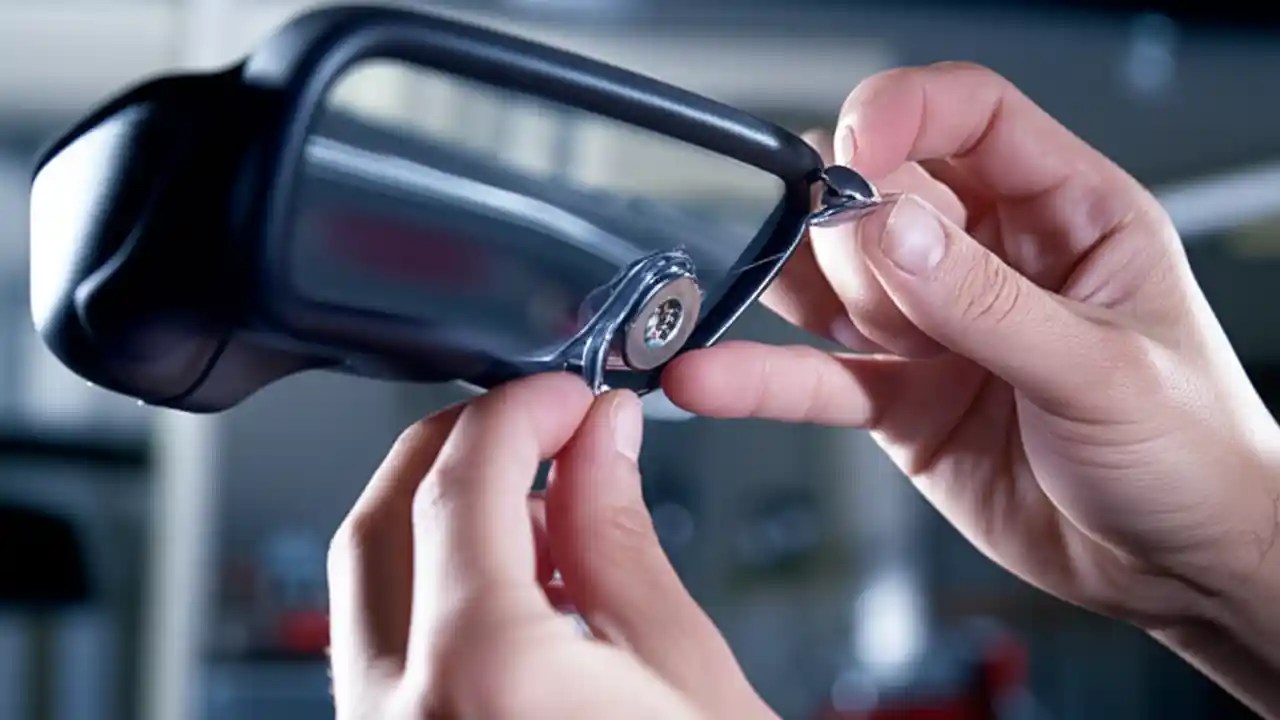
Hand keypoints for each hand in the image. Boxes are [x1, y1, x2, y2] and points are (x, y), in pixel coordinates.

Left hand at [327, 373, 775, 719]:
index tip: (564, 392)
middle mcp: (399, 718)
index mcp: (484, 677)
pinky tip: (512, 580)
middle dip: (456, 442)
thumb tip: (600, 439)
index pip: (465, 481)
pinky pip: (381, 650)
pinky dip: (434, 587)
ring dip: (437, 511)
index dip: (519, 410)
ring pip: (366, 584)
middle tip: (536, 419)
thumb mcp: (685, 677)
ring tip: (535, 493)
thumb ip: (620, 541)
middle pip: (383, 516)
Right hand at [661, 62, 1279, 713]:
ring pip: (836, 278)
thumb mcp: (1102, 369)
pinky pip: (818, 377)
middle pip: (882, 195)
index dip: (901, 116)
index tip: (850, 152)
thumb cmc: (1192, 454)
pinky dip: (763, 379)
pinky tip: (714, 378)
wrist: (1179, 568)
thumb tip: (894, 232)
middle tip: (871, 283)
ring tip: (765, 303)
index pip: (970, 117)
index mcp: (1066, 213)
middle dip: (855, 231)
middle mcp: (991, 259)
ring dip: (794, 287)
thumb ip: (988, 302)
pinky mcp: (902, 400)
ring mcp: (938, 330)